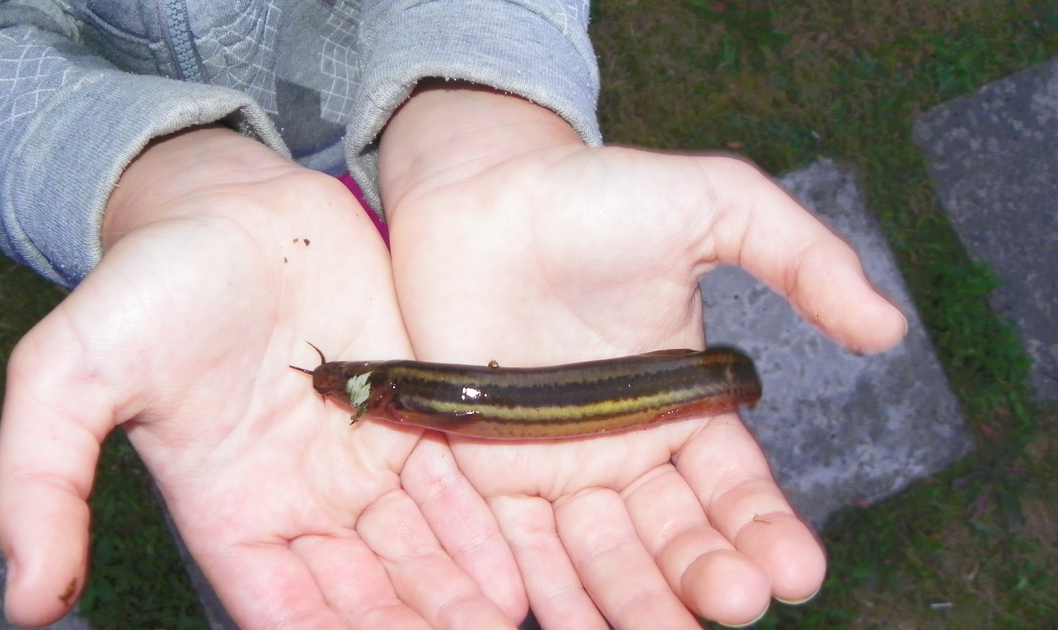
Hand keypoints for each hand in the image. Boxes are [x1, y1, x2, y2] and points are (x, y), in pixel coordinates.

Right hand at [0, 128, 524, 629]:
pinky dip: (479, 528)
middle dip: (414, 624)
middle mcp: (301, 501)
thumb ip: (43, 478)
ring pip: (416, 548)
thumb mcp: (71, 372)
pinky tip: (516, 564)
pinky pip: (450, 483)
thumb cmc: (150, 284)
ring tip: (504, 622)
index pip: (288, 611)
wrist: (230, 202)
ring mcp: (359, 457)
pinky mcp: (408, 408)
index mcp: (229, 513)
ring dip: (457, 591)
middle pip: (365, 592)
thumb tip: (26, 600)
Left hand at [380, 84, 906, 627]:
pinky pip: (521, 541)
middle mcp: (625, 446)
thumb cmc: (595, 195)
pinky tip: (576, 626)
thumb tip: (888, 327)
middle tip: (734, 603)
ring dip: (635, 600)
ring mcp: (557, 462)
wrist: (479, 192)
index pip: (736, 486)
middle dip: (707, 574)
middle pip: (674, 534)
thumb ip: (801, 256)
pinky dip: (548, 587)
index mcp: (683, 402)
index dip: (766, 529)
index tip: (797, 570)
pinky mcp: (489, 467)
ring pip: (605, 553)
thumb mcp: (714, 205)